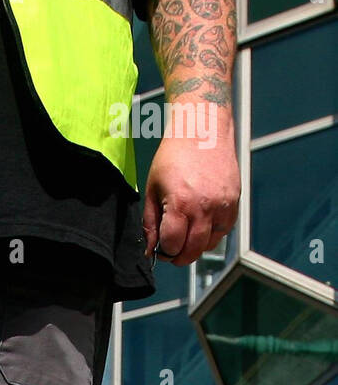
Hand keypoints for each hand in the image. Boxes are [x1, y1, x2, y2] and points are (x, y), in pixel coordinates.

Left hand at [143, 104, 240, 265]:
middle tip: (172, 249)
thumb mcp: (152, 189)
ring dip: (196, 245)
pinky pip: (224, 231)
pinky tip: (201, 222)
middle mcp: (205, 207)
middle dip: (179, 256)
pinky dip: (212, 233)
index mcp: (181, 204)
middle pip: (193, 251)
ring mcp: (223, 205)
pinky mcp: (234, 201)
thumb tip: (150, 250)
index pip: (173, 245)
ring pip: (210, 244)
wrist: (202, 129)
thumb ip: (150, 224)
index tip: (161, 248)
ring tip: (186, 231)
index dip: (164, 252)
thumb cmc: (174, 156)